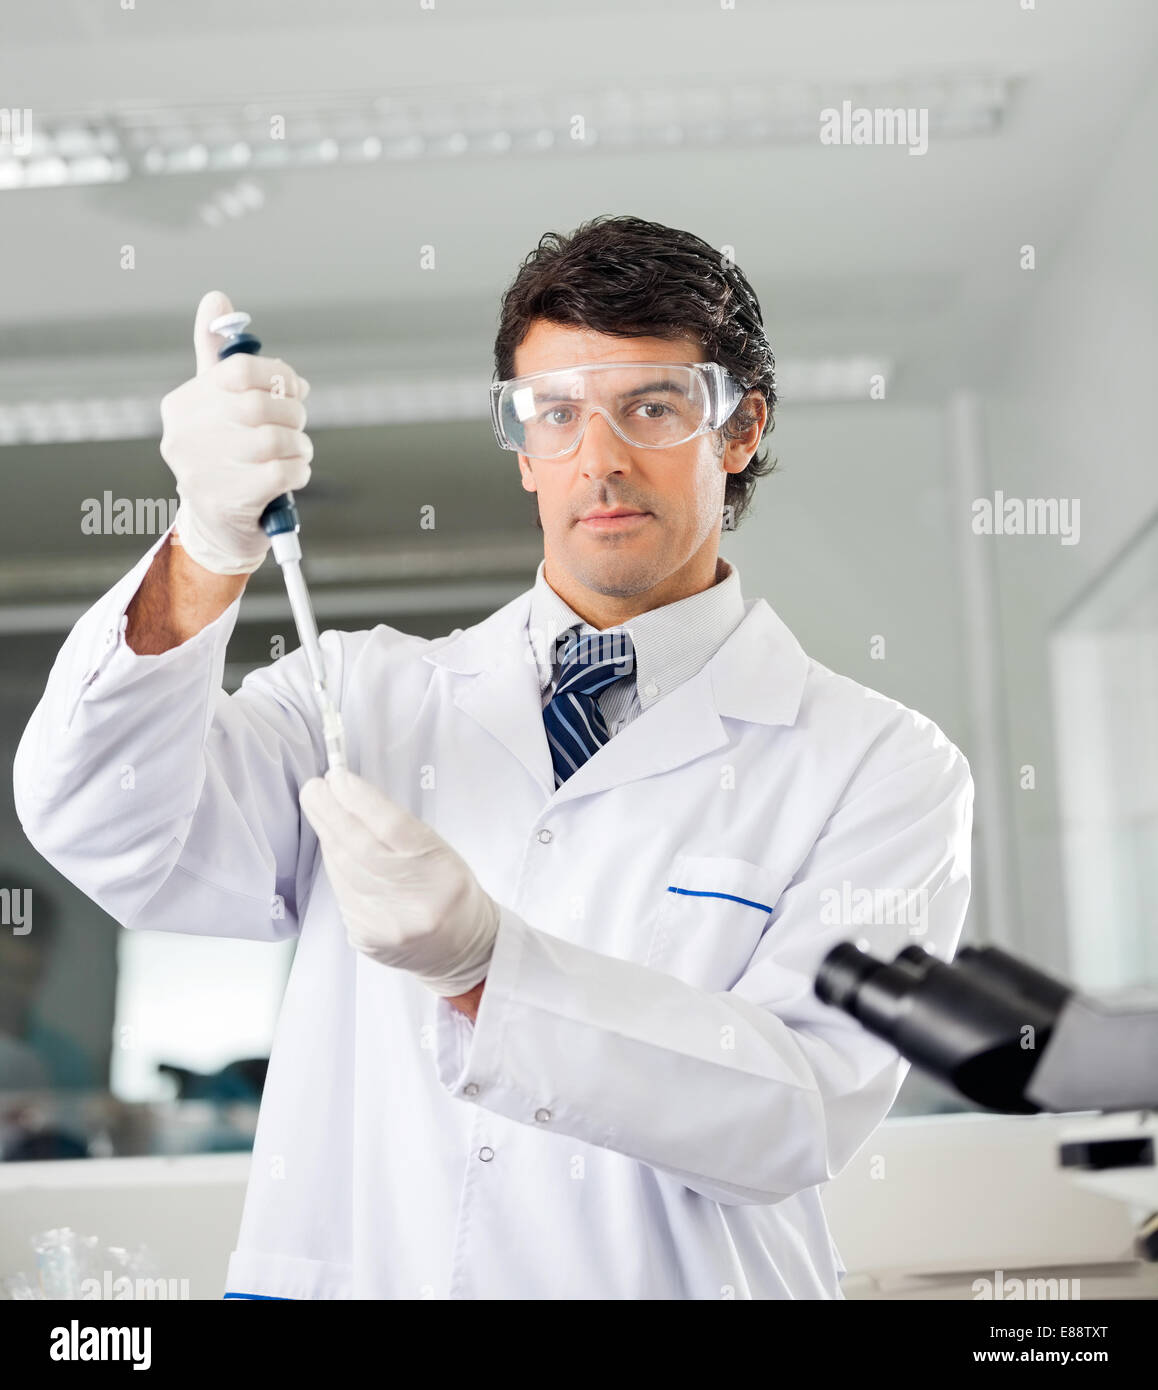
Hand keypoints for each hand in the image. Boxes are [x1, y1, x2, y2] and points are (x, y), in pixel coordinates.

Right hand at [160, 290, 312, 574]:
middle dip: (291, 411)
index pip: (236, 371)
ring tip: (297, 451)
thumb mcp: (217, 406)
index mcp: (182, 405)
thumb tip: (216, 298)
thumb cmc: (225, 458)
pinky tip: (294, 474)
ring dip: (299, 444)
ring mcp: (202, 471)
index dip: (276, 374)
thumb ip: (218, 356)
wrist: (218, 529)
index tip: (293, 386)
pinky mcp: (227, 501)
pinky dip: (300, 470)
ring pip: (274, 439)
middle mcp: (184, 436)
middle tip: (299, 421)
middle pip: (258, 405)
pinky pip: (282, 472)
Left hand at [299, 768, 498, 996]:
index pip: (392, 827)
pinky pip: (342, 890)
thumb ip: (401, 832)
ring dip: (327, 834)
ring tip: (318, 807)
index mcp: (443, 874)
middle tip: (315, 787)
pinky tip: (332, 846)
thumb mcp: (443, 854)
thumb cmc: (451, 891)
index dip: (360, 799)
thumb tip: (353, 800)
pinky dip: (334, 864)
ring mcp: (386, 923)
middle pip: (360, 846)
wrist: (461, 949)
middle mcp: (414, 901)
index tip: (339, 777)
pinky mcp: (365, 937)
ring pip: (344, 868)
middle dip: (331, 811)